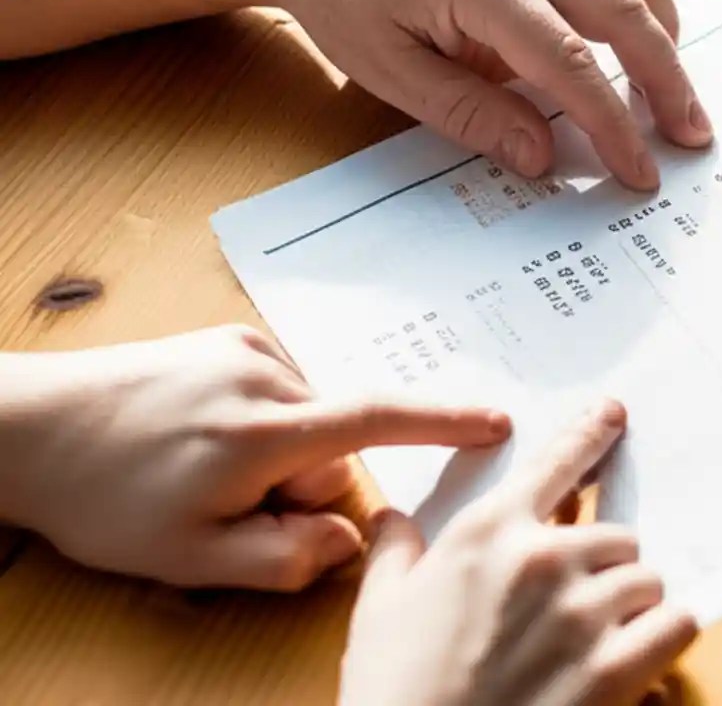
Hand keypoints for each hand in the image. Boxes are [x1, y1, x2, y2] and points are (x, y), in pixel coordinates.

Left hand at [0, 325, 510, 590]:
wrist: (25, 425)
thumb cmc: (101, 495)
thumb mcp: (190, 559)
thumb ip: (286, 559)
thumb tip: (347, 538)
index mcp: (263, 431)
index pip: (378, 420)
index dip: (445, 422)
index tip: (496, 422)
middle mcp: (264, 376)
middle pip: (335, 443)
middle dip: (303, 484)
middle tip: (233, 507)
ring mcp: (246, 351)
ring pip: (308, 419)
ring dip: (280, 455)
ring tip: (204, 470)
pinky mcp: (229, 339)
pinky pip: (281, 392)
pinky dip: (262, 424)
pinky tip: (205, 439)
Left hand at [263, 0, 713, 190]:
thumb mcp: (390, 69)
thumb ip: (470, 112)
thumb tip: (542, 157)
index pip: (568, 61)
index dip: (612, 121)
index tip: (638, 168)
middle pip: (624, 10)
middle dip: (666, 79)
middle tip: (692, 135)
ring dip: (664, 37)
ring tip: (674, 98)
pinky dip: (642, 1)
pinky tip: (650, 40)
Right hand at [341, 400, 697, 705]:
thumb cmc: (394, 688)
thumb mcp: (378, 609)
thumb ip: (394, 552)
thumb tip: (390, 517)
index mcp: (487, 532)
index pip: (555, 464)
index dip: (588, 435)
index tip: (613, 416)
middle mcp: (542, 558)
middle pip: (617, 536)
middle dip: (605, 567)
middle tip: (580, 605)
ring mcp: (582, 611)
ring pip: (647, 580)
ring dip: (632, 606)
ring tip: (599, 638)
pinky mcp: (613, 667)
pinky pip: (675, 624)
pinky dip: (663, 637)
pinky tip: (640, 654)